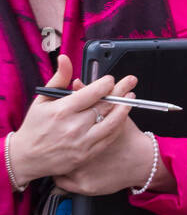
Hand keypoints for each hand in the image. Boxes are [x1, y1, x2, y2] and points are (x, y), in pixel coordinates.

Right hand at [7, 55, 135, 188]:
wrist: (27, 156)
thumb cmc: (35, 126)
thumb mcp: (42, 99)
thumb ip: (58, 79)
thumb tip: (65, 58)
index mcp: (62, 110)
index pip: (92, 92)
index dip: (106, 84)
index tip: (110, 79)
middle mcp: (73, 125)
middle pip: (105, 105)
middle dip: (121, 90)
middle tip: (130, 81)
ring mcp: (82, 141)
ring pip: (112, 121)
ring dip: (125, 108)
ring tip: (131, 97)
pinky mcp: (87, 154)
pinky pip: (109, 138)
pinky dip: (118, 125)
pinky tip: (122, 116)